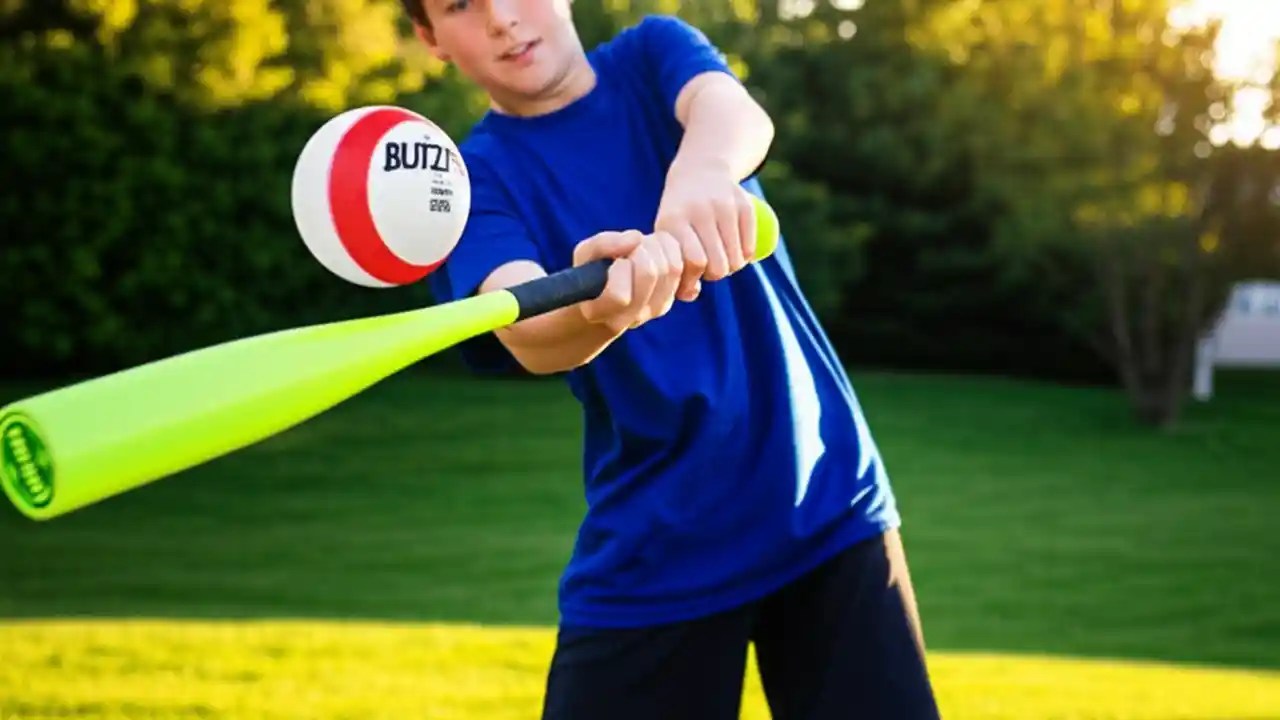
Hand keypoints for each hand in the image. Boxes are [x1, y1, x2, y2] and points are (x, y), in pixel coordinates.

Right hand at [572, 230, 683, 334]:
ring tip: (640, 247)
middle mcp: (628, 318)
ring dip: (656, 247)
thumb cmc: (589, 274)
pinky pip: (681, 268)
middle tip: (630, 248)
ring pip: (669, 268)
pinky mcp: (667, 303)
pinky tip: (653, 252)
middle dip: (639, 250)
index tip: (615, 261)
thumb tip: (636, 238)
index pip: (620, 296)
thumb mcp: (585, 255)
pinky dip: (669, 251)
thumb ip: (603, 245)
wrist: (602, 300)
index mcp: (600, 311)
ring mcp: (652, 312)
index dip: (619, 268)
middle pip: (649, 273)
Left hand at [654, 158, 756, 300]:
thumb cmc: (679, 216)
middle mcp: (700, 210)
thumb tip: (691, 295)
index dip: (695, 278)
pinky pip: (750, 248)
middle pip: (717, 265)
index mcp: (675, 220)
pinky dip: (744, 256)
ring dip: (730, 267)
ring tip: (721, 259)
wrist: (699, 172)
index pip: (694, 262)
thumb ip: (675, 268)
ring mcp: (724, 205)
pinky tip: (734, 250)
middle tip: (709, 267)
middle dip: (714, 275)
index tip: (692, 275)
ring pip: (736, 260)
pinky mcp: (745, 204)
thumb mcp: (669, 235)